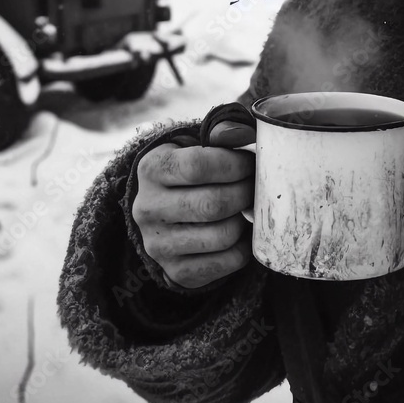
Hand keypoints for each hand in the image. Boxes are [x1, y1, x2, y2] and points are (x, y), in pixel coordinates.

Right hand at [132, 119, 255, 288]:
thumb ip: (222, 131)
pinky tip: (241, 230)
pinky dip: (244, 246)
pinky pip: (226, 263)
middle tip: (256, 185)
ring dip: (245, 219)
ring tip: (247, 206)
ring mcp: (158, 245)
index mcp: (151, 169)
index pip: (198, 166)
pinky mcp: (175, 272)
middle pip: (213, 204)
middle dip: (246, 192)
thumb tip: (243, 135)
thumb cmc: (191, 168)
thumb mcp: (197, 142)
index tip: (251, 162)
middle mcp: (147, 209)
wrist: (164, 209)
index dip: (235, 163)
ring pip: (222, 235)